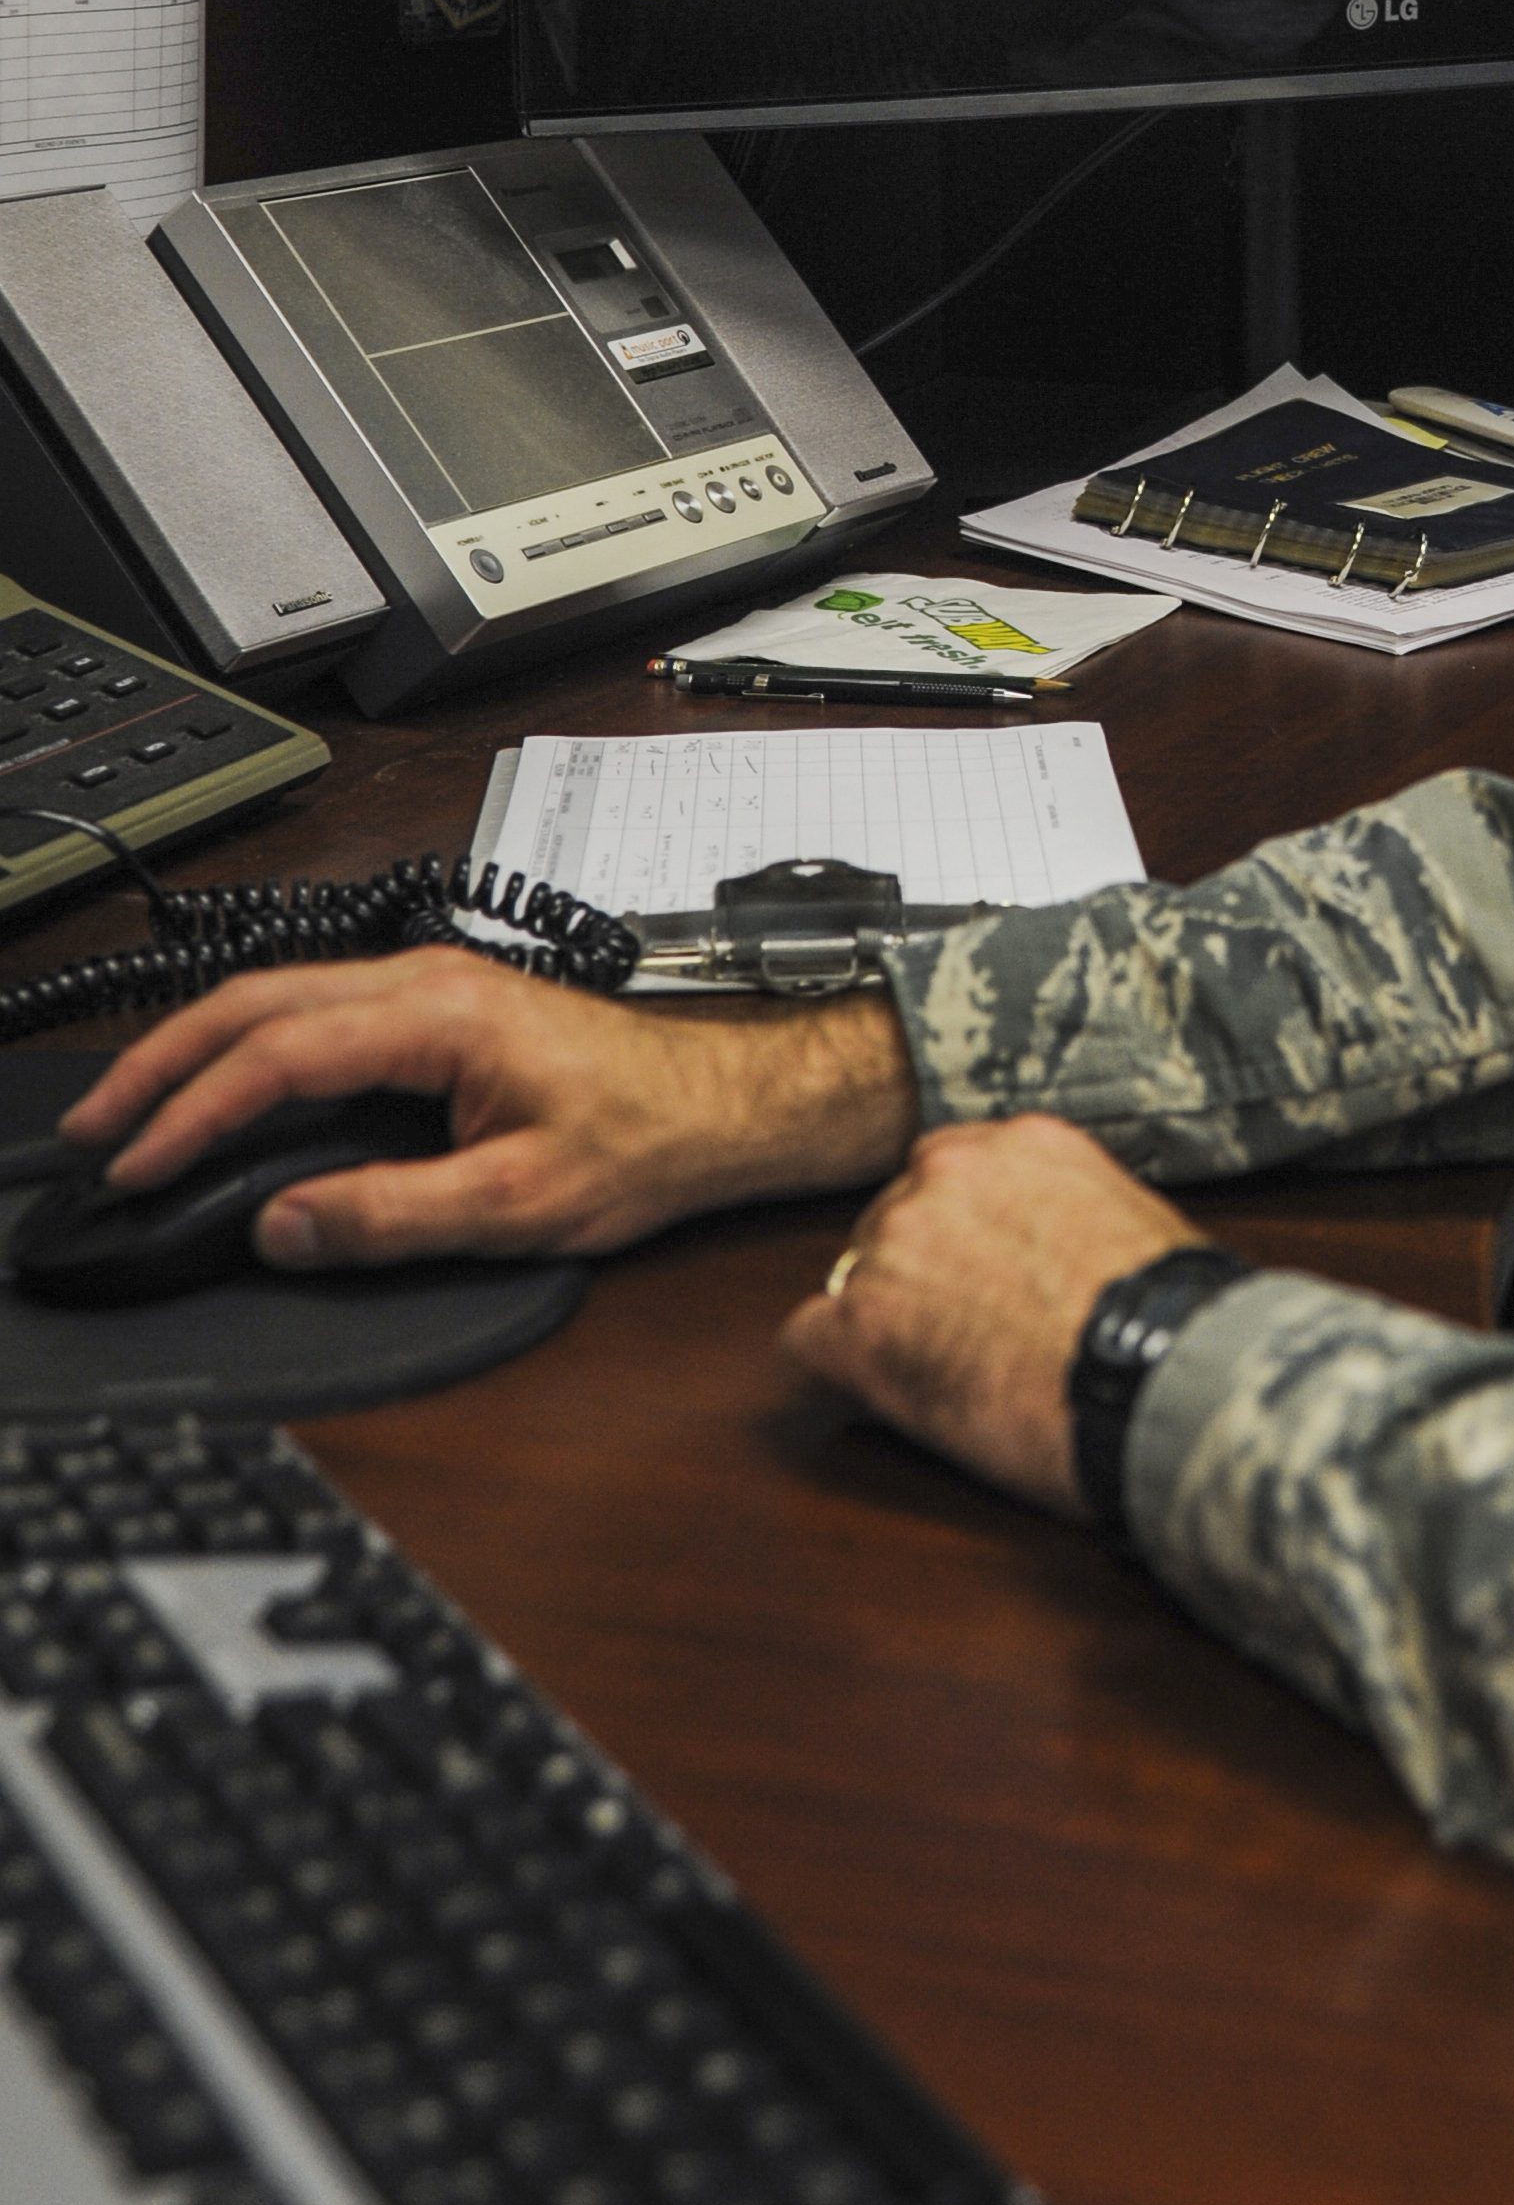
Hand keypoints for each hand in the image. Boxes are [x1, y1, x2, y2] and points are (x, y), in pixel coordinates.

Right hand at [62, 953, 917, 1267]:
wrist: (726, 1103)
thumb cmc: (650, 1139)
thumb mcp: (521, 1203)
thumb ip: (392, 1215)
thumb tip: (287, 1224)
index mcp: (440, 1015)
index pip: (278, 1054)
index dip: (194, 1113)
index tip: (138, 1165)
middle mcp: (427, 980)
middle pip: (255, 1001)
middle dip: (161, 1063)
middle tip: (97, 1132)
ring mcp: (431, 985)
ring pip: (279, 997)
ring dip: (197, 1051)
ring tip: (134, 1113)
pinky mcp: (438, 1007)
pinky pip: (317, 1011)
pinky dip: (247, 1047)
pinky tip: (222, 1087)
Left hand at [782, 1115, 1203, 1514]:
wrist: (1159, 1376)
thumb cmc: (1171, 1317)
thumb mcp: (1134, 1217)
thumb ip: (1069, 1207)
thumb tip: (1061, 1246)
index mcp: (1017, 1143)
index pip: (953, 1173)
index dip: (965, 1233)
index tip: (985, 1271)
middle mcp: (945, 1175)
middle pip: (897, 1220)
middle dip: (922, 1274)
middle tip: (968, 1332)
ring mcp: (894, 1247)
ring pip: (855, 1277)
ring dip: (887, 1321)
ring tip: (942, 1374)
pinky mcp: (862, 1326)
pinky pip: (805, 1342)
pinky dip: (830, 1375)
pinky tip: (865, 1398)